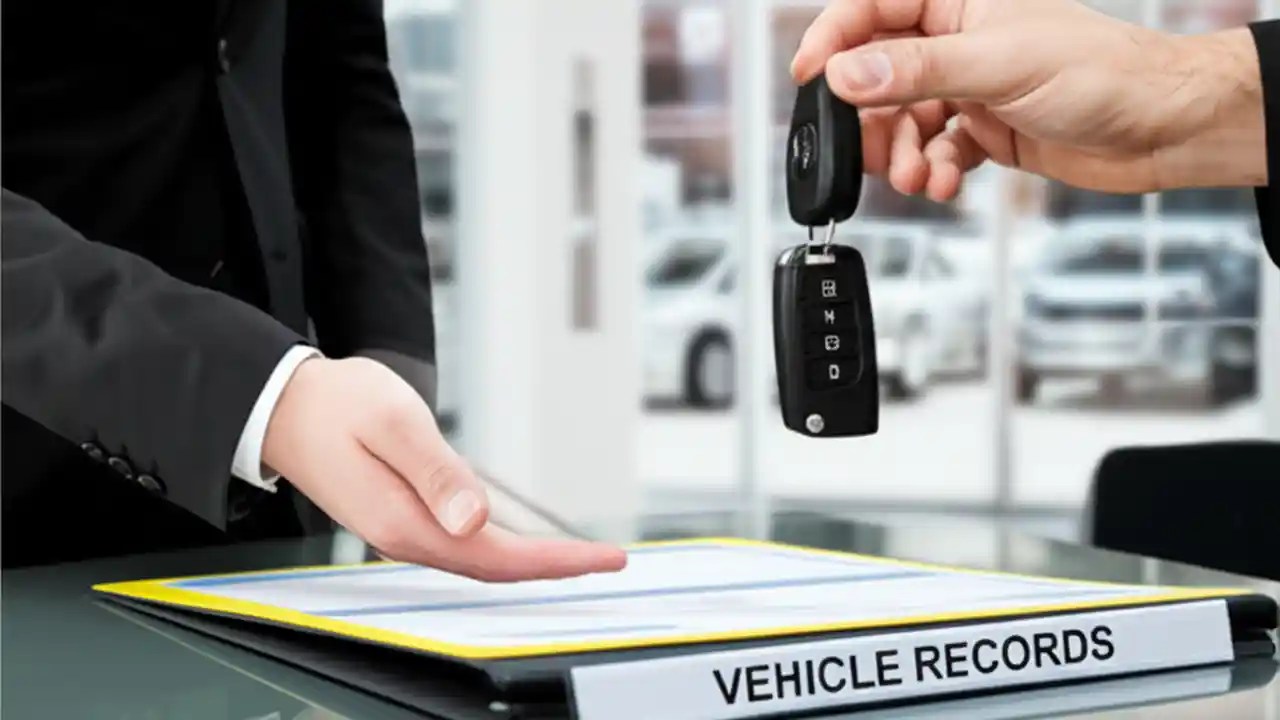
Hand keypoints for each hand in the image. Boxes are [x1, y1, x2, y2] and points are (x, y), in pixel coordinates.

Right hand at [262, 356, 626, 580]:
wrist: (281, 408)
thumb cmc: (336, 405)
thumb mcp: (394, 423)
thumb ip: (437, 472)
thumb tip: (477, 520)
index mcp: (406, 523)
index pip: (499, 556)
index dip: (557, 560)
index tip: (605, 555)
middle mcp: (406, 538)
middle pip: (496, 566)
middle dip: (556, 564)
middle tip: (610, 558)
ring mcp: (402, 532)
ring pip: (481, 559)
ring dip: (533, 560)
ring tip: (580, 555)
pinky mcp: (402, 518)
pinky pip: (464, 546)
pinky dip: (504, 548)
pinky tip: (524, 543)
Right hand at [791, 0, 1265, 198]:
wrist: (1161, 129)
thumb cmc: (1105, 74)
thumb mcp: (999, 65)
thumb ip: (917, 70)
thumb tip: (847, 74)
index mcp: (960, 1)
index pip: (873, 9)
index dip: (834, 40)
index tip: (809, 75)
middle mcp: (959, 40)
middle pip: (878, 73)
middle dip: (871, 118)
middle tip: (870, 147)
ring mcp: (969, 86)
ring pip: (902, 119)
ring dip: (900, 152)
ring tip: (915, 174)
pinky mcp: (982, 128)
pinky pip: (931, 149)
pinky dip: (930, 171)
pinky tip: (942, 180)